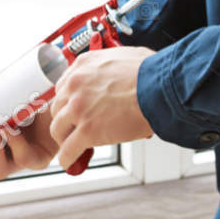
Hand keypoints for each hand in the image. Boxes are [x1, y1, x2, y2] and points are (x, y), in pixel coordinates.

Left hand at [49, 46, 155, 168]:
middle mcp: (76, 84)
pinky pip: (68, 149)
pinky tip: (70, 161)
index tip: (73, 107)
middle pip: (58, 107)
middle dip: (66, 119)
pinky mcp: (87, 130)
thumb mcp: (125, 57)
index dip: (69, 100)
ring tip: (70, 146)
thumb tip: (119, 73)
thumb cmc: (152, 74)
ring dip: (64, 138)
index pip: (64, 85)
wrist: (160, 89)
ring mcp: (79, 108)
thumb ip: (111, 67)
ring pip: (58, 128)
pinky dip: (67, 158)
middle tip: (73, 127)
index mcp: (84, 65)